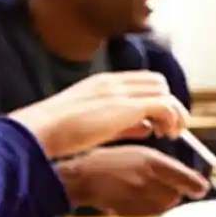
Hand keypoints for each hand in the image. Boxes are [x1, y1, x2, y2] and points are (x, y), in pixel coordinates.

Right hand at [7, 71, 187, 158]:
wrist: (41, 131)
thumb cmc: (58, 133)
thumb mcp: (94, 124)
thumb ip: (122, 124)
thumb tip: (148, 127)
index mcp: (103, 83)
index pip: (143, 81)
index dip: (156, 99)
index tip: (158, 122)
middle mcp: (114, 82)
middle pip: (158, 83)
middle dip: (169, 104)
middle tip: (168, 129)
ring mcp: (121, 92)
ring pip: (165, 91)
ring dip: (174, 113)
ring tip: (170, 134)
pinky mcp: (128, 105)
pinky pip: (165, 105)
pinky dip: (171, 119)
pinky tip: (164, 135)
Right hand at [58, 146, 208, 216]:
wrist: (81, 177)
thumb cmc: (109, 161)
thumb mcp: (138, 153)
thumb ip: (163, 166)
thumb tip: (190, 179)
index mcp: (150, 161)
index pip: (185, 178)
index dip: (196, 185)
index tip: (203, 188)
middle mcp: (146, 181)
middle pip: (176, 195)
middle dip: (176, 191)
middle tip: (171, 186)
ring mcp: (137, 198)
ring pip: (164, 205)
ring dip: (163, 200)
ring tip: (149, 190)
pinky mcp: (130, 211)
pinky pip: (149, 212)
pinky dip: (150, 207)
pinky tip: (137, 196)